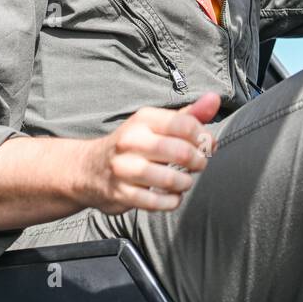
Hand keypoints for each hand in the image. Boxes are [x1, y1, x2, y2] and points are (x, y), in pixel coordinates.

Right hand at [77, 93, 219, 213]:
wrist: (88, 168)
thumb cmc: (133, 145)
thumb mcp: (156, 125)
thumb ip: (189, 115)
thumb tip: (214, 99)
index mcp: (143, 120)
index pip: (185, 124)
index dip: (204, 137)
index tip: (207, 145)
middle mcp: (132, 141)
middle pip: (181, 152)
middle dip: (199, 161)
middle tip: (198, 164)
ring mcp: (124, 168)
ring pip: (171, 180)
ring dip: (186, 183)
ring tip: (184, 181)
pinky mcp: (122, 194)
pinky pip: (158, 203)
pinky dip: (172, 201)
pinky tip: (171, 195)